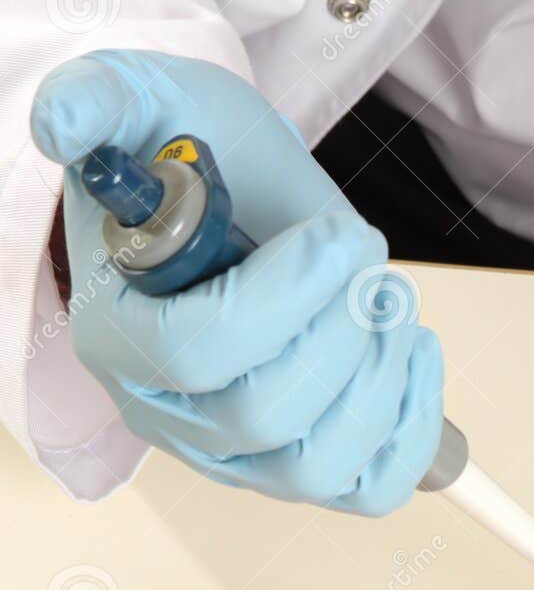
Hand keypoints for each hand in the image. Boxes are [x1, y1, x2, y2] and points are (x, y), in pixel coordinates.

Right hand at [31, 50, 442, 514]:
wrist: (227, 204)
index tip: (339, 236)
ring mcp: (233, 455)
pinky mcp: (295, 467)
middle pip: (265, 417)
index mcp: (116, 337)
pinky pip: (368, 490)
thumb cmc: (192, 162)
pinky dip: (411, 430)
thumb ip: (103, 100)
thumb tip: (64, 122)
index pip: (197, 353)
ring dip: (380, 380)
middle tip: (369, 259)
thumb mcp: (147, 103)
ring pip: (319, 466)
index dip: (285, 298)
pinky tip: (414, 351)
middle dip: (342, 331)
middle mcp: (168, 415)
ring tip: (390, 301)